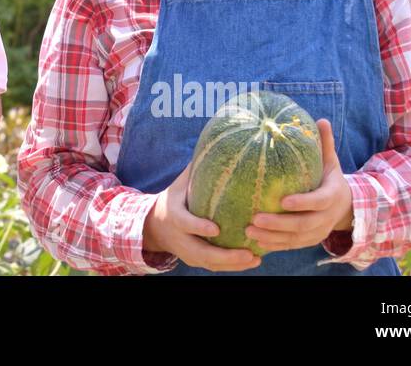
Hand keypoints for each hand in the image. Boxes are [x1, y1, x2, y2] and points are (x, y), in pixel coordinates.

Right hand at [142, 161, 261, 271]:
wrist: (155, 226)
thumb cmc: (174, 199)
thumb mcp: (179, 184)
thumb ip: (196, 169)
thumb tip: (215, 143)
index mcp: (174, 216)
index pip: (185, 223)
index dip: (198, 227)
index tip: (216, 229)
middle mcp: (180, 238)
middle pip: (201, 252)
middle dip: (225, 255)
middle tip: (248, 252)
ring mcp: (187, 252)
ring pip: (210, 263)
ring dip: (233, 264)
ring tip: (255, 259)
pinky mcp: (195, 261)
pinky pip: (214, 267)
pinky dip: (232, 267)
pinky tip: (251, 261)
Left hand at [244, 118, 353, 252]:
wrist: (346, 207)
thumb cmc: (330, 178)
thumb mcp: (331, 162)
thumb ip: (325, 144)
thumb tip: (321, 119)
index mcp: (332, 196)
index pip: (319, 201)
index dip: (303, 203)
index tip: (282, 200)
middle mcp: (326, 217)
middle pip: (303, 225)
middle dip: (279, 223)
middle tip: (255, 218)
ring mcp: (318, 232)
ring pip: (295, 239)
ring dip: (272, 237)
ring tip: (249, 231)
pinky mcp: (310, 241)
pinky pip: (292, 246)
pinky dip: (275, 245)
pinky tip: (257, 243)